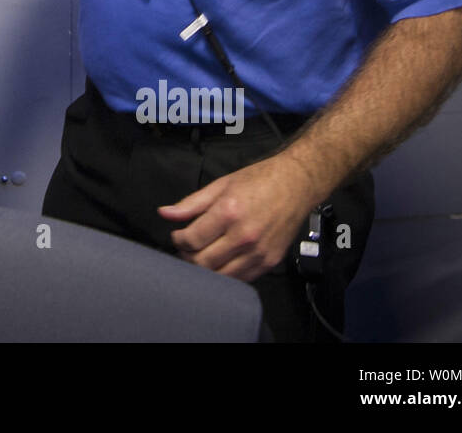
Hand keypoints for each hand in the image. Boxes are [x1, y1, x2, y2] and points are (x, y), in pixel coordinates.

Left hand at [156, 153, 319, 281]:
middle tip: (186, 248)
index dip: (178, 240)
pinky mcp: (269, 262)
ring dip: (205, 269)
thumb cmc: (259, 181)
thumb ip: (191, 203)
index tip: (178, 236)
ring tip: (201, 255)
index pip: (192, 240)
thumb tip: (165, 213)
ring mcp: (258, 252)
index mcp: (229, 212)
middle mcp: (244, 236)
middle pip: (203, 262)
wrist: (296, 184)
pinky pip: (241, 279)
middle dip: (188, 256)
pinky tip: (221, 261)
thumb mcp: (220, 185)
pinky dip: (226, 274)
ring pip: (220, 276)